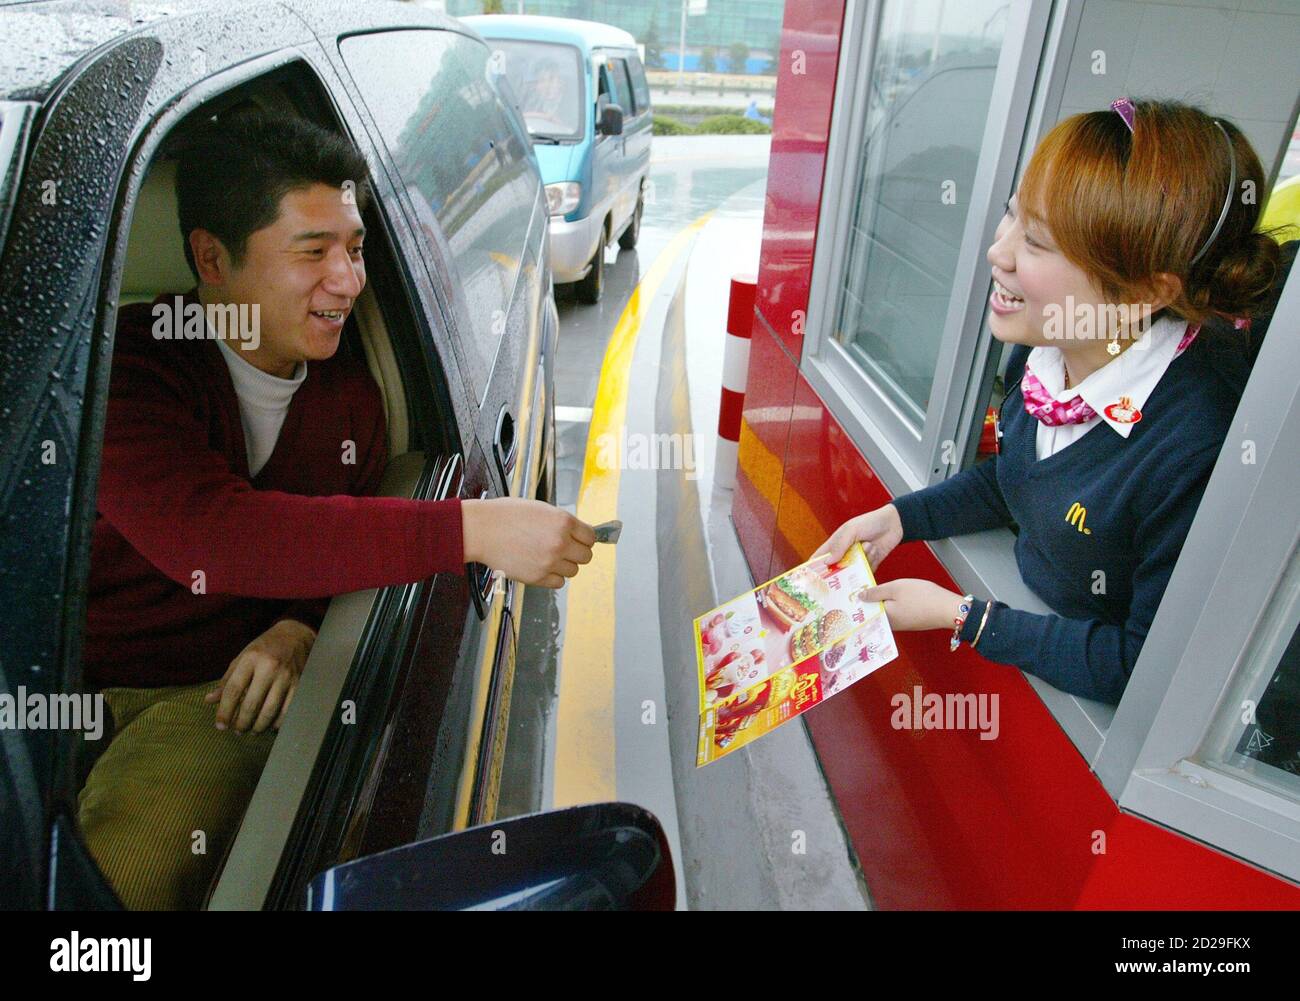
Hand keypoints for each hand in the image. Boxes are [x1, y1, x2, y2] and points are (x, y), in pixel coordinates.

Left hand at [205, 618, 315, 732]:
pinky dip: (277, 722)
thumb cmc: (265, 648)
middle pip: (251, 704)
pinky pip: (287, 710)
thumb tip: (209, 700)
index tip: (220, 725)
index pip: (233, 690)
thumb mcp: (243, 657)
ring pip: (270, 710)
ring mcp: (286, 676)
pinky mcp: (300, 683)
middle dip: (241, 723)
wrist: (296, 635)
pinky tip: (270, 726)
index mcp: (251, 659)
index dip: (225, 711)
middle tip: (237, 731)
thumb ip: (227, 680)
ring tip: (252, 731)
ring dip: (258, 726)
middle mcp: (269, 667)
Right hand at [461, 497, 595, 588]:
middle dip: (576, 553)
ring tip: (546, 557)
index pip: (591, 537)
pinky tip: (540, 566)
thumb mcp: (541, 509)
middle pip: (586, 556)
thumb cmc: (506, 516)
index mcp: (563, 521)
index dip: (584, 539)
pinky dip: (552, 577)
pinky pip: (558, 582)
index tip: (579, 540)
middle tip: (563, 550)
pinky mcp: (537, 577)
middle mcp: (560, 542)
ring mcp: (550, 561)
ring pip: (573, 571)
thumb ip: (561, 522)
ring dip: (563, 565)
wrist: (481, 530)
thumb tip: (577, 533)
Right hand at [813, 504, 902, 568]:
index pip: (821, 556)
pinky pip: (866, 572)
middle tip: (840, 575)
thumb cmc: (870, 522)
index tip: (811, 578)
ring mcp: (858, 560)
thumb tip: (827, 562)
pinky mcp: (870, 564)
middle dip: (838, 573)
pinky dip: (870, 562)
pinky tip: (874, 550)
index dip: (814, 567)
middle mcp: (845, 553)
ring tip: (868, 545)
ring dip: (861, 560)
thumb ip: (839, 546)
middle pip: (836, 569)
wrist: (894, 524)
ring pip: (853, 572)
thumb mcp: (851, 530)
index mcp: (836, 543)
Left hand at [862, 579, 968, 631]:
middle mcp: (888, 624)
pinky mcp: (907, 621)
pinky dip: (888, 602)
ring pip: (882, 610)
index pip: (862, 609)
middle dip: (865, 597)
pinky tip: (887, 593)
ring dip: (876, 599)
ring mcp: (898, 624)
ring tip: (870, 585)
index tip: (848, 587)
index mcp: (882, 617)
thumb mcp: (896, 588)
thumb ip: (876, 592)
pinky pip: (892, 611)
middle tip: (858, 583)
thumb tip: (859, 596)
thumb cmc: (923, 597)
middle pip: (871, 610)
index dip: (855, 597)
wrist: (948, 609)